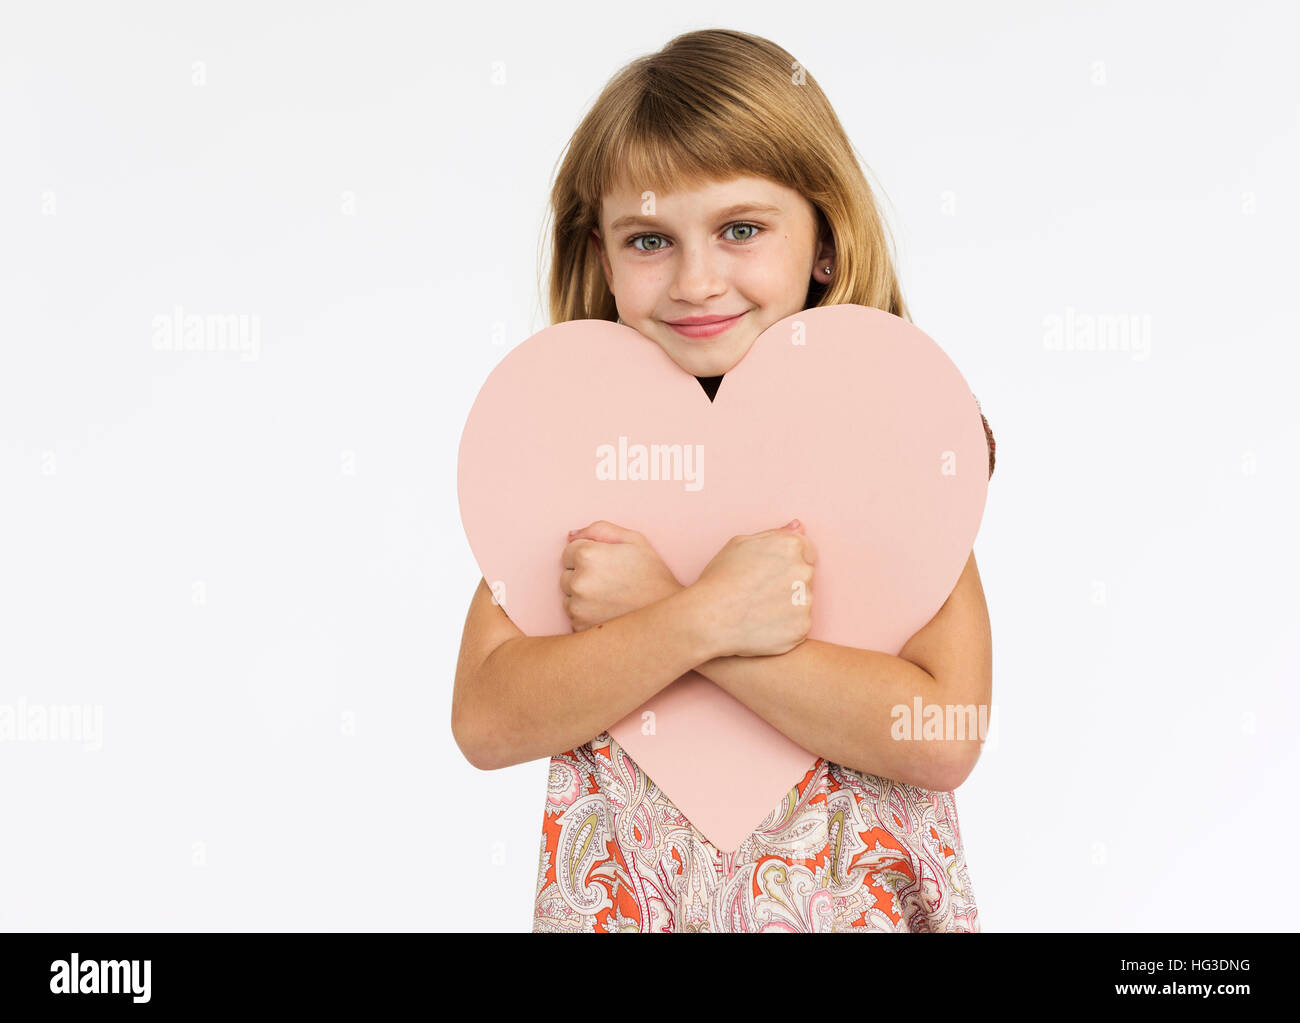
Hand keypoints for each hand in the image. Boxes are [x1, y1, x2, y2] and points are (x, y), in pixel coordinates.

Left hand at [560, 520, 683, 631]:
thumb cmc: (653, 575)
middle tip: (612, 582)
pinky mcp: (580, 628)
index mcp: (587, 555)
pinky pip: (574, 616)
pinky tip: (609, 612)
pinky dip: (586, 615)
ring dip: (582, 596)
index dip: (590, 556)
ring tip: (612, 598)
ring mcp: (577, 607)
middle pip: (566, 574)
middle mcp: (578, 582)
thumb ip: (600, 530)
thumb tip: (571, 535)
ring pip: (568, 596)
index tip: (608, 565)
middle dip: (583, 576)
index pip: (569, 550)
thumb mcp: (634, 540)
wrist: (668, 616)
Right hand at [691, 519, 815, 657]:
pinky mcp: (802, 628)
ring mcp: (805, 602)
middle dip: (788, 583)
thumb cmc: (719, 578)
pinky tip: (763, 624)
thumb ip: (774, 534)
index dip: (786, 563)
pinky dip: (785, 627)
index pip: (806, 552)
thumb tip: (798, 526)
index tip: (768, 574)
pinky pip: (799, 625)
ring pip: (803, 602)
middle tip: (759, 592)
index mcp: (791, 546)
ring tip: (758, 609)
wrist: (709, 618)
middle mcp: (804, 571)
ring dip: (788, 605)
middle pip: (806, 576)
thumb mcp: (740, 544)